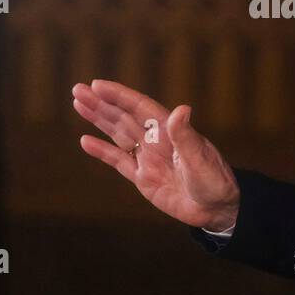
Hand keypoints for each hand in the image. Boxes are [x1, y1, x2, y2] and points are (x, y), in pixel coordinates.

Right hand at [72, 80, 240, 231]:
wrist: (217, 209)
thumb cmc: (215, 180)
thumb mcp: (201, 159)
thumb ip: (186, 136)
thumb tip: (182, 109)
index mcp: (169, 131)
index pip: (139, 107)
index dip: (118, 96)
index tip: (97, 85)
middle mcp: (156, 140)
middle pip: (123, 116)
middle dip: (101, 103)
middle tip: (77, 90)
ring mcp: (148, 158)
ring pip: (118, 134)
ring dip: (99, 119)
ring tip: (78, 104)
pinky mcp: (143, 178)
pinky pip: (119, 161)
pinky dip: (102, 151)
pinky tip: (85, 141)